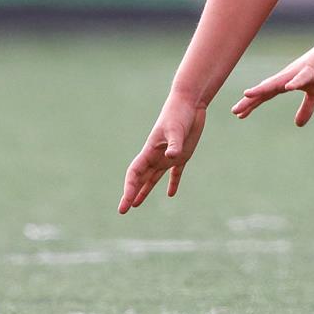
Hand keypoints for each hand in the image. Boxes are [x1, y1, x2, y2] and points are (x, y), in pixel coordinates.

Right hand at [119, 96, 206, 213]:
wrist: (190, 103)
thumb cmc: (180, 113)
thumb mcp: (176, 129)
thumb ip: (174, 144)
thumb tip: (171, 157)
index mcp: (150, 150)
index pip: (135, 173)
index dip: (129, 188)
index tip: (126, 203)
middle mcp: (156, 156)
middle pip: (140, 178)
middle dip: (131, 193)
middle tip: (123, 210)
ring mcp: (168, 156)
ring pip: (153, 178)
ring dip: (145, 190)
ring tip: (136, 204)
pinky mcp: (183, 155)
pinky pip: (175, 173)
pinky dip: (173, 183)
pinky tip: (171, 194)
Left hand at [231, 33, 313, 127]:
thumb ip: (306, 109)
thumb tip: (298, 124)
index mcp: (287, 82)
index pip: (266, 95)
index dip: (253, 104)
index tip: (238, 114)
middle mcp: (288, 76)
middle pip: (266, 89)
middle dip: (250, 99)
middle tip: (235, 110)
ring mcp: (299, 71)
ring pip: (278, 82)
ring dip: (263, 88)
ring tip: (249, 94)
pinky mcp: (312, 69)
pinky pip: (302, 77)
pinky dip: (295, 82)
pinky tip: (288, 87)